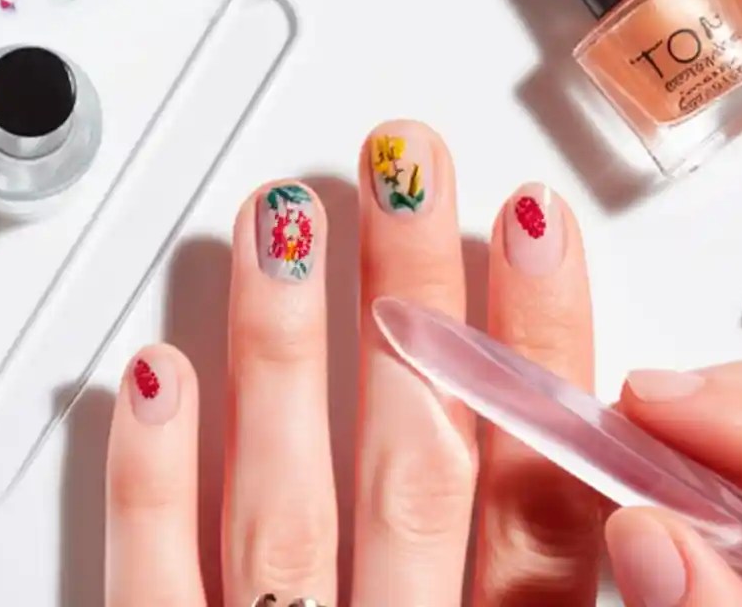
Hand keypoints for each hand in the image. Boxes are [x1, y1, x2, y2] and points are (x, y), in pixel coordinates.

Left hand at [103, 121, 604, 605]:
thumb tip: (589, 458)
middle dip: (414, 302)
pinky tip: (155, 374)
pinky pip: (153, 585)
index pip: (543, 498)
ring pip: (284, 505)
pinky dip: (152, 480)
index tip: (534, 227)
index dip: (542, 349)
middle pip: (416, 469)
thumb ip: (545, 590)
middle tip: (406, 176)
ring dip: (284, 350)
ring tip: (277, 225)